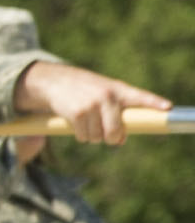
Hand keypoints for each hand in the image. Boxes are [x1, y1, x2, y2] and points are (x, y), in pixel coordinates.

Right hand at [18, 60, 171, 144]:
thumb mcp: (105, 95)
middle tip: (108, 135)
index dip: (154, 102)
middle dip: (111, 138)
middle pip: (115, 131)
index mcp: (118, 90)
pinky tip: (76, 123)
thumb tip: (120, 141)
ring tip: (87, 122)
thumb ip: (118, 115)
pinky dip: (81, 135)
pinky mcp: (76, 113)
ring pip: (98, 137)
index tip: (166, 107)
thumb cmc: (87, 90)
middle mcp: (106, 96)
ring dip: (92, 136)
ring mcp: (91, 105)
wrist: (56, 81)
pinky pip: (84, 137)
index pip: (140, 96)